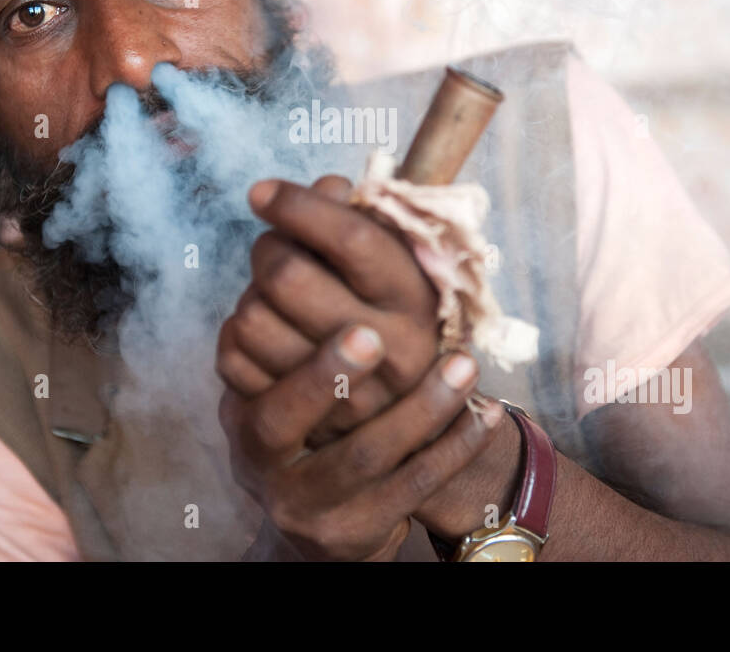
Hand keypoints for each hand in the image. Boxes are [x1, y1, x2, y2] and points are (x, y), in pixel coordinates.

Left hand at [217, 175, 442, 444]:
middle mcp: (389, 349)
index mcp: (415, 298)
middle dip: (268, 248)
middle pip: (288, 276)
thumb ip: (363, 219)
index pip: (352, 239)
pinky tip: (264, 333)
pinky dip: (234, 337)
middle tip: (275, 248)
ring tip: (274, 297)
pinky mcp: (300, 426)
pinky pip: (232, 362)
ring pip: (252, 318)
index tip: (262, 192)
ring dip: (251, 295)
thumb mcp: (397, 264)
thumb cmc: (392, 316)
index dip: (298, 206)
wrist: (409, 418)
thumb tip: (327, 188)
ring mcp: (345, 396)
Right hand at [218, 322, 505, 560]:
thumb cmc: (312, 421)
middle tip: (373, 335)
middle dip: (324, 375)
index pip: (244, 359)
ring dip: (420, 407)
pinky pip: (413, 486)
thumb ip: (306, 302)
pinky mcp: (353, 531)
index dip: (279, 324)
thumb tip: (342, 198)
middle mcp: (260, 454)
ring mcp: (304, 499)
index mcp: (242, 402)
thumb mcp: (289, 376)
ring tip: (464, 365)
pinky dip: (454, 448)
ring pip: (363, 454)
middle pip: (281, 416)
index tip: (336, 299)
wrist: (319, 521)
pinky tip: (487, 414)